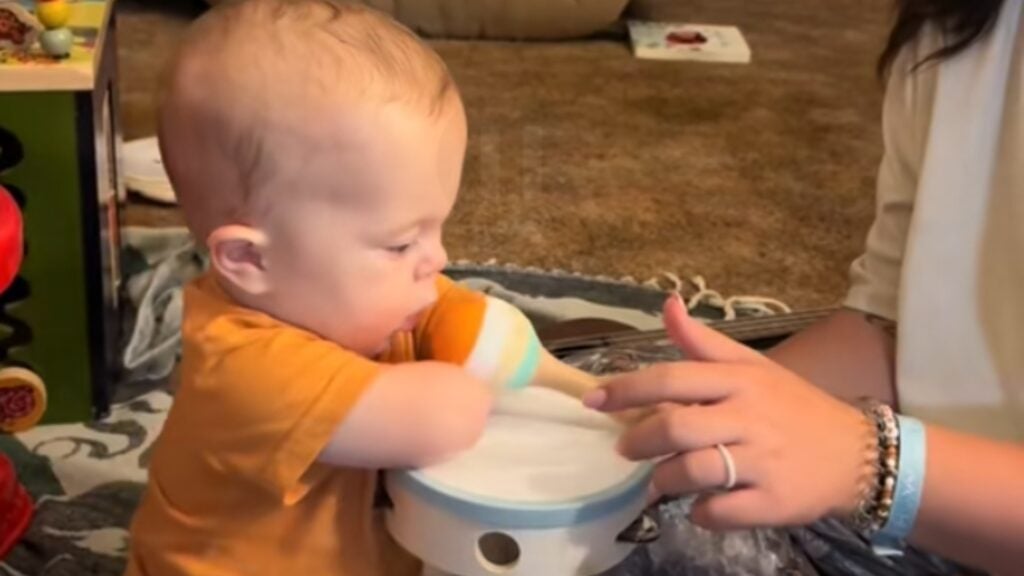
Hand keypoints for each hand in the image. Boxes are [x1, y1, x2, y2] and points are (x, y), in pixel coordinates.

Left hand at [583, 294, 875, 529]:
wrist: (857, 454)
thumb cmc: (794, 406)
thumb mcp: (753, 366)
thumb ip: (703, 342)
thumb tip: (667, 304)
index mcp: (740, 381)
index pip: (673, 378)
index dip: (627, 389)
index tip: (594, 399)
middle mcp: (750, 417)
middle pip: (677, 426)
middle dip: (639, 440)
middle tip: (624, 448)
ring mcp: (763, 462)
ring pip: (695, 471)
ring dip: (664, 480)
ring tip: (657, 481)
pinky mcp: (774, 502)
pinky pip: (722, 512)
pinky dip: (702, 513)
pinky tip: (699, 506)